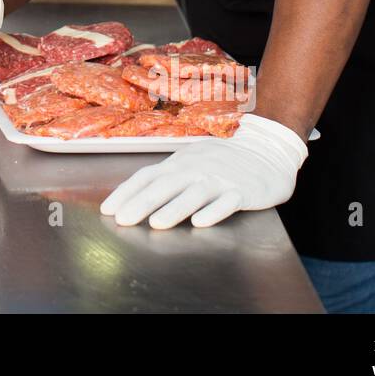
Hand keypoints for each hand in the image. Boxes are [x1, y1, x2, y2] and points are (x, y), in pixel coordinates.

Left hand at [99, 114, 307, 228]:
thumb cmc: (221, 161)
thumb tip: (133, 195)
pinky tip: (201, 222)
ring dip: (175, 208)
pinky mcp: (243, 190)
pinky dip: (214, 211)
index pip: (147, 175)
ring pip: (194, 193)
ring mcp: (220, 178)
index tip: (108, 210)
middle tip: (124, 220)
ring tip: (157, 224)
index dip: (126, 192)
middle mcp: (196, 168)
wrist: (266, 151)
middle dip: (142, 203)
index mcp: (179, 162)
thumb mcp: (190, 162)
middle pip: (165, 185)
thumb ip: (167, 178)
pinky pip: (227, 201)